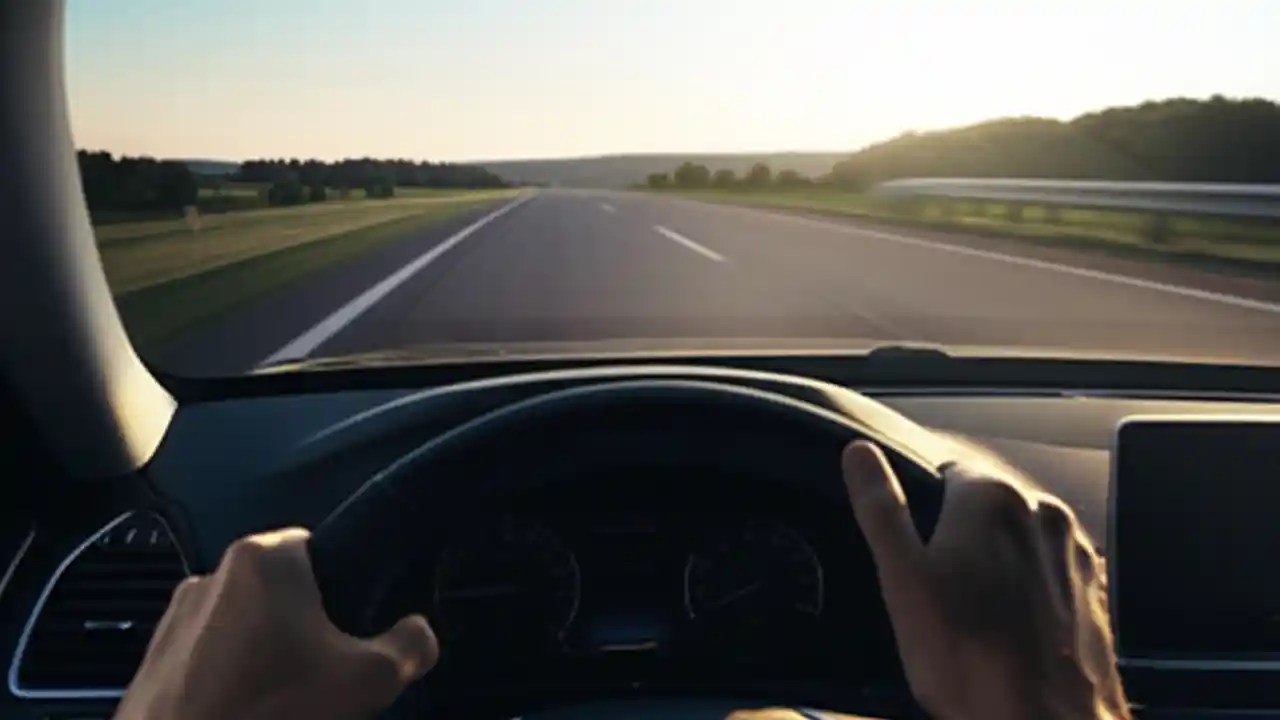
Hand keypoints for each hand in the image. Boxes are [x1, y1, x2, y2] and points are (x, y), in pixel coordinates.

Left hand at [114, 528, 437, 719]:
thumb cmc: (270, 713)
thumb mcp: (368, 682)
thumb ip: (412, 645)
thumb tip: (418, 632)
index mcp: (263, 558)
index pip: (321, 546)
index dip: (345, 588)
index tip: (351, 632)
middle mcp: (213, 573)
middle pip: (283, 589)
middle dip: (305, 626)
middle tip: (322, 673)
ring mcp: (175, 616)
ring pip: (245, 624)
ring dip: (266, 652)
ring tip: (280, 699)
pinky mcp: (153, 658)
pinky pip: (210, 655)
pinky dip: (230, 678)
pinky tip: (245, 710)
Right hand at [843, 441, 1128, 719]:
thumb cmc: (967, 660)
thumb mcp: (903, 581)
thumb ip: (882, 509)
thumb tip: (858, 452)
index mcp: (990, 497)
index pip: (943, 470)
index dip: (920, 507)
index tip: (912, 549)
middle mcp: (1041, 510)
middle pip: (984, 503)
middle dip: (959, 532)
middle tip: (935, 587)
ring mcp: (1074, 549)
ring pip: (1017, 535)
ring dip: (994, 557)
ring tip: (972, 612)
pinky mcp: (1094, 588)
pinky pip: (1046, 567)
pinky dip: (1026, 583)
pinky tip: (1009, 625)